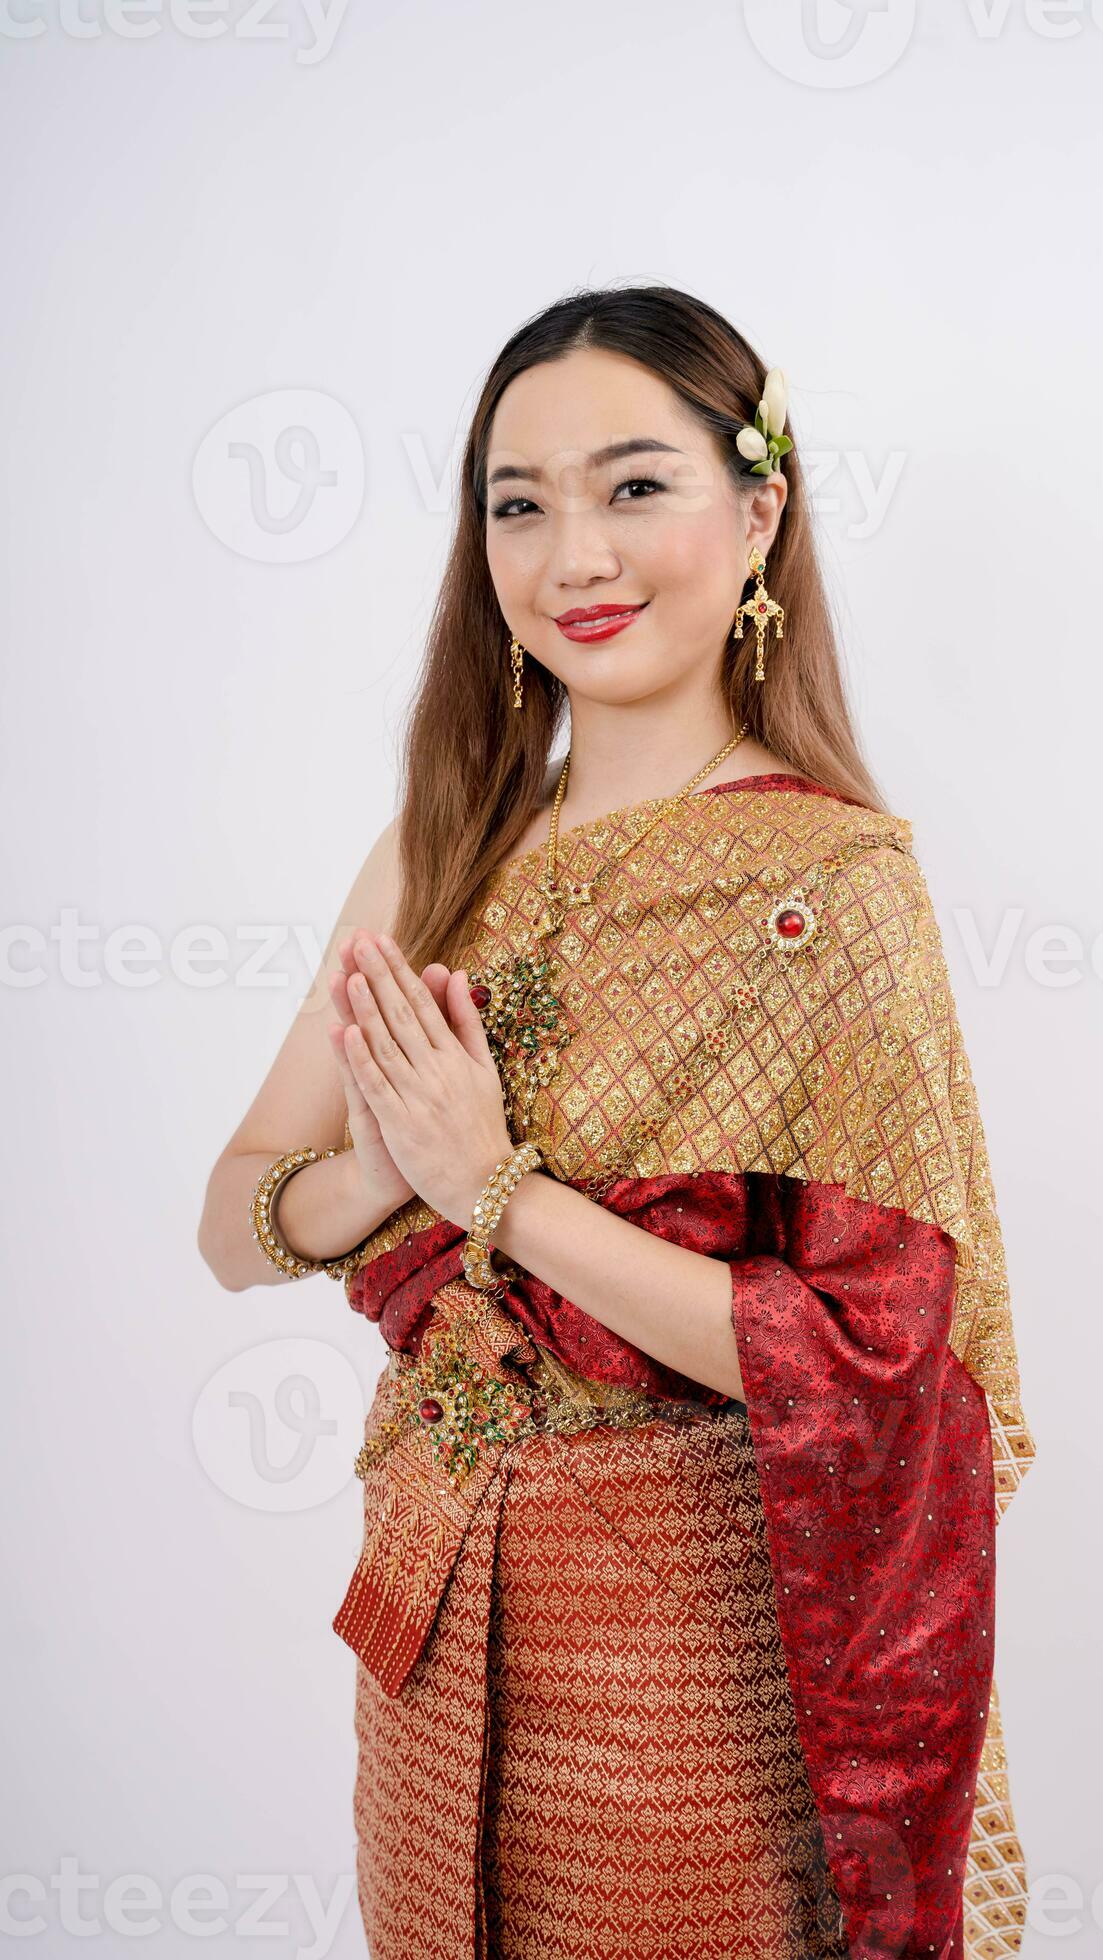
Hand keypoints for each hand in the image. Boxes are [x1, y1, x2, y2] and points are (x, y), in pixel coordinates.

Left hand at [326, 930, 514, 1227]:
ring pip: (387, 1044)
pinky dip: (361, 1058)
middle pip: (403, 1014)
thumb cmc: (482, 1126)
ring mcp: (419, 1096)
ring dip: (366, 1008)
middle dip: (378, 975)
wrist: (485, 1185)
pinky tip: (345, 1032)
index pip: (423, 1002)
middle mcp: (438, 1070)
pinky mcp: (401, 1124)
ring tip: (348, 974)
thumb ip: (468, 1021)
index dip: (399, 970)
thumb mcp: (485, 1069)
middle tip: (358, 941)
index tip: (381, 941)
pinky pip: (378, 1085)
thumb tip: (457, 974)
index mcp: (457, 1055)